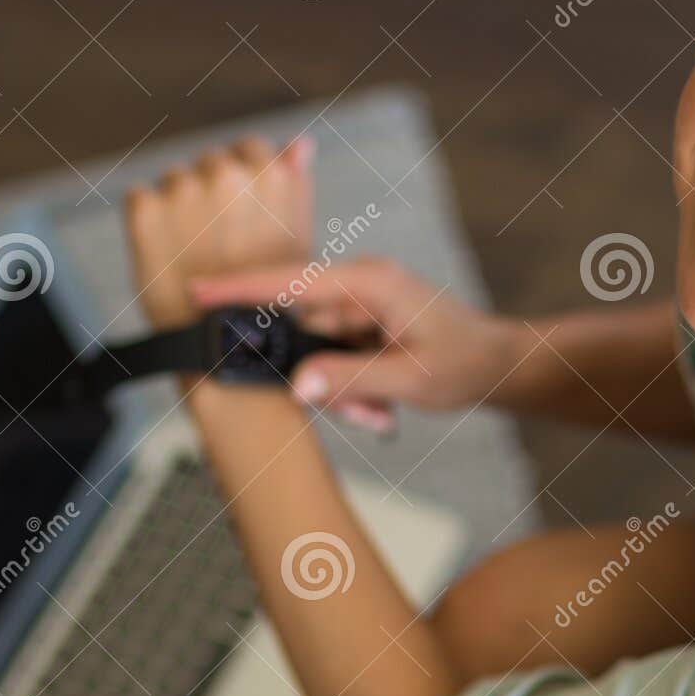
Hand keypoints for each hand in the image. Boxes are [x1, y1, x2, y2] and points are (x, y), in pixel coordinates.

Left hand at [123, 136, 312, 329]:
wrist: (222, 346)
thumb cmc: (263, 300)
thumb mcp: (296, 240)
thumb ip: (295, 184)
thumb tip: (300, 143)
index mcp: (271, 175)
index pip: (249, 148)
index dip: (244, 183)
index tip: (240, 217)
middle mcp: (229, 175)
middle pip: (210, 162)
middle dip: (210, 195)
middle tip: (217, 244)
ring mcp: (185, 190)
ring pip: (174, 179)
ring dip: (177, 208)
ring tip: (193, 253)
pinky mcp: (146, 210)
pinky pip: (139, 198)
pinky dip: (146, 223)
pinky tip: (167, 252)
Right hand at [189, 256, 521, 431]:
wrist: (499, 363)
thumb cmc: (465, 362)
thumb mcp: (410, 379)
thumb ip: (350, 380)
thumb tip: (296, 385)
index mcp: (369, 282)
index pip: (290, 281)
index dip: (239, 287)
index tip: (195, 290)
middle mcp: (357, 286)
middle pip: (299, 332)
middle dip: (321, 381)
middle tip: (366, 414)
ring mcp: (356, 306)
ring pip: (314, 355)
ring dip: (340, 393)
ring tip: (382, 414)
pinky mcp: (357, 325)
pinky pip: (330, 362)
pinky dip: (349, 391)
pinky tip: (381, 408)